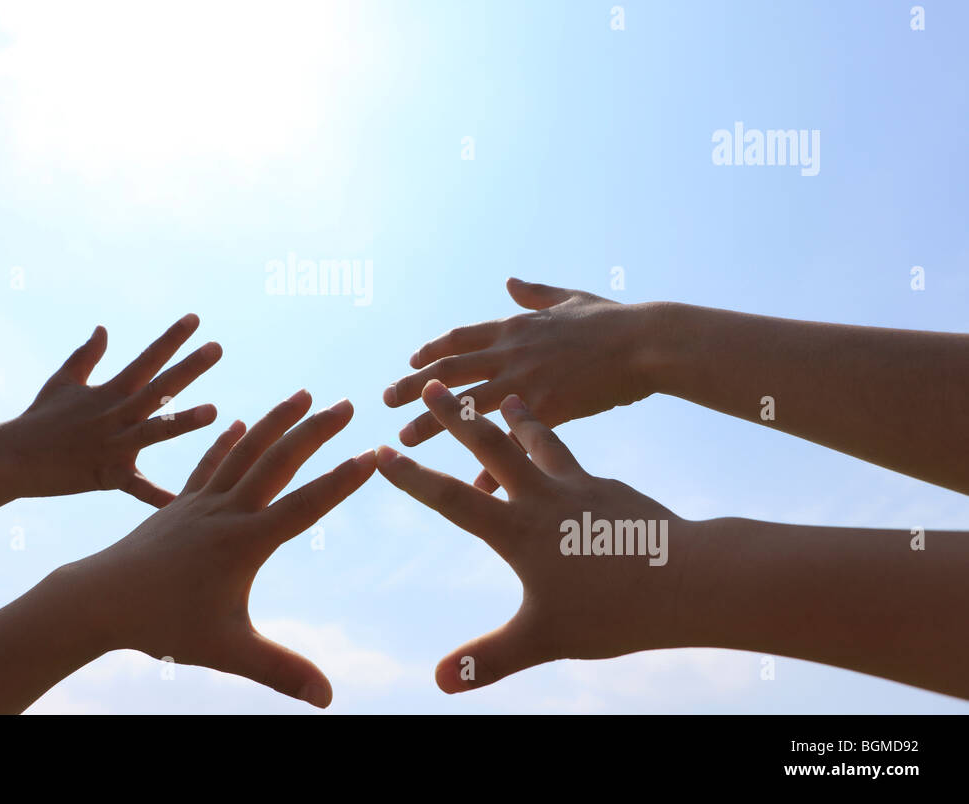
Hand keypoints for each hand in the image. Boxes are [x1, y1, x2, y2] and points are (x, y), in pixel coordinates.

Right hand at [3, 314, 221, 505]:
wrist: (11, 457)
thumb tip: (103, 328)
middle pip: (158, 388)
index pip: (146, 359)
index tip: (195, 319)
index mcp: (110, 392)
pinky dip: (157, 497)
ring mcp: (112, 445)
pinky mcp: (106, 475)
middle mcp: (115, 415)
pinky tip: (181, 503)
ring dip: (183, 422)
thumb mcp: (63, 381)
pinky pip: (136, 489)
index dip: (171, 338)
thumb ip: (87, 355)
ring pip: (153, 432)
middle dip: (189, 367)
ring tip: (214, 411)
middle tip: (217, 348)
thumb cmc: (38, 418)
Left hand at [58, 390, 375, 706]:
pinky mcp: (180, 503)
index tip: (373, 455)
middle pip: (277, 462)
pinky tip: (239, 422)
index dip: (341, 481)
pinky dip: (228, 441)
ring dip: (277, 420)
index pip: (304, 506)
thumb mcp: (227, 651)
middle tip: (347, 404)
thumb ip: (280, 671)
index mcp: (244, 543)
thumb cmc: (163, 626)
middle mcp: (226, 512)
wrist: (99, 599)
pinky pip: (209, 463)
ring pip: (245, 450)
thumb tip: (328, 699)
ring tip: (303, 395)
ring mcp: (201, 503)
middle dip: (315, 431)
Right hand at [376, 380, 690, 693]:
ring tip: (505, 397)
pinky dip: (559, 447)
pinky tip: (560, 452)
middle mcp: (542, 498)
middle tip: (429, 385)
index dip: (412, 477)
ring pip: (538, 441)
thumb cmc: (612, 613)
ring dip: (516, 417)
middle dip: (454, 415)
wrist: (687, 578)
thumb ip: (489, 658)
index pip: (451, 499)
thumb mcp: (544, 640)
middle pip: (490, 447)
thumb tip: (438, 682)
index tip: (381, 453)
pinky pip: (573, 460)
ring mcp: (578, 487)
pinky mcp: (610, 488)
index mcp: (518, 531)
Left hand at [383, 279, 658, 445]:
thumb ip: (536, 294)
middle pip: (447, 370)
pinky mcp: (546, 407)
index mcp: (514, 327)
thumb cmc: (614, 320)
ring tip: (404, 439)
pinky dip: (488, 463)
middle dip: (412, 386)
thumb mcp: (569, 298)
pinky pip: (508, 439)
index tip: (410, 362)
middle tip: (386, 400)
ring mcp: (524, 379)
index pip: (460, 338)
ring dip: (431, 423)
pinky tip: (468, 484)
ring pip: (465, 404)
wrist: (646, 342)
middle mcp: (510, 351)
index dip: (432, 350)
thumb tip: (509, 281)